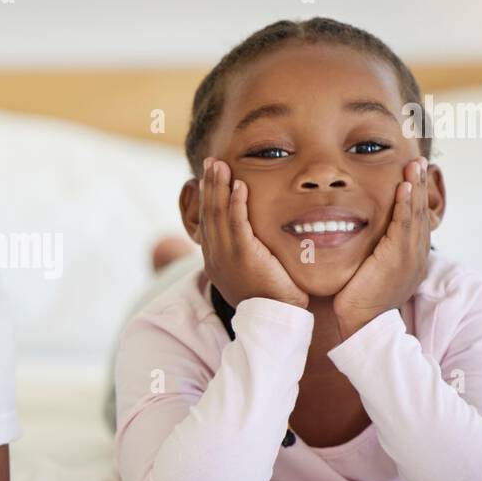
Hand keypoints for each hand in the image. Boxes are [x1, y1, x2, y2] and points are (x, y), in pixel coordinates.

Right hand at [199, 157, 307, 308]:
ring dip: (219, 187)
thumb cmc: (270, 298)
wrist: (274, 318)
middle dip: (209, 185)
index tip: (210, 178)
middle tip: (211, 162)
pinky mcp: (243, 256)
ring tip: (220, 165)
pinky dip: (236, 203)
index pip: (208, 222)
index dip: (208, 198)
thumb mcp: (252, 273)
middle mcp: (215, 256)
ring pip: (218, 214)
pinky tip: (239, 186)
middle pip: (208, 213)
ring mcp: (226, 256)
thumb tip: (256, 240)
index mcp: (215, 260)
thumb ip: (249, 254)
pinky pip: (237, 224)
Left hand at [333, 156, 431, 338]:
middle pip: (420, 212)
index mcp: (412, 258)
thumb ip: (373, 252)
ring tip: (414, 165)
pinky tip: (404, 188)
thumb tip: (363, 238)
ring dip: (415, 187)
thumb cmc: (361, 301)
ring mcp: (409, 257)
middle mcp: (416, 255)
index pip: (416, 220)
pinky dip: (404, 205)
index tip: (414, 175)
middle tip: (419, 160)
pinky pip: (403, 226)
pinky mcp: (397, 259)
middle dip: (420, 185)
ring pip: (415, 215)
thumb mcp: (372, 271)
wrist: (363, 325)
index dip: (416, 197)